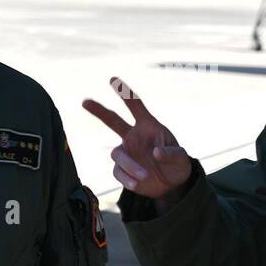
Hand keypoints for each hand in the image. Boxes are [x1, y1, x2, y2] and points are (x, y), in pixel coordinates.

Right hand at [82, 77, 191, 201]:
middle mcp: (134, 136)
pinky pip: (118, 172)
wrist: (172, 185)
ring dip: (129, 165)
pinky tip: (138, 184)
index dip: (125, 93)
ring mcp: (127, 152)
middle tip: (84, 101)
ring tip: (145, 176)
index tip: (113, 80)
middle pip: (113, 121)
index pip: (136, 106)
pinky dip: (127, 178)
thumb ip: (172, 154)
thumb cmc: (177, 164)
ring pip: (117, 154)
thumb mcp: (181, 158)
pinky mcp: (123, 169)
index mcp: (149, 126)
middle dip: (99, 110)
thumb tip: (156, 152)